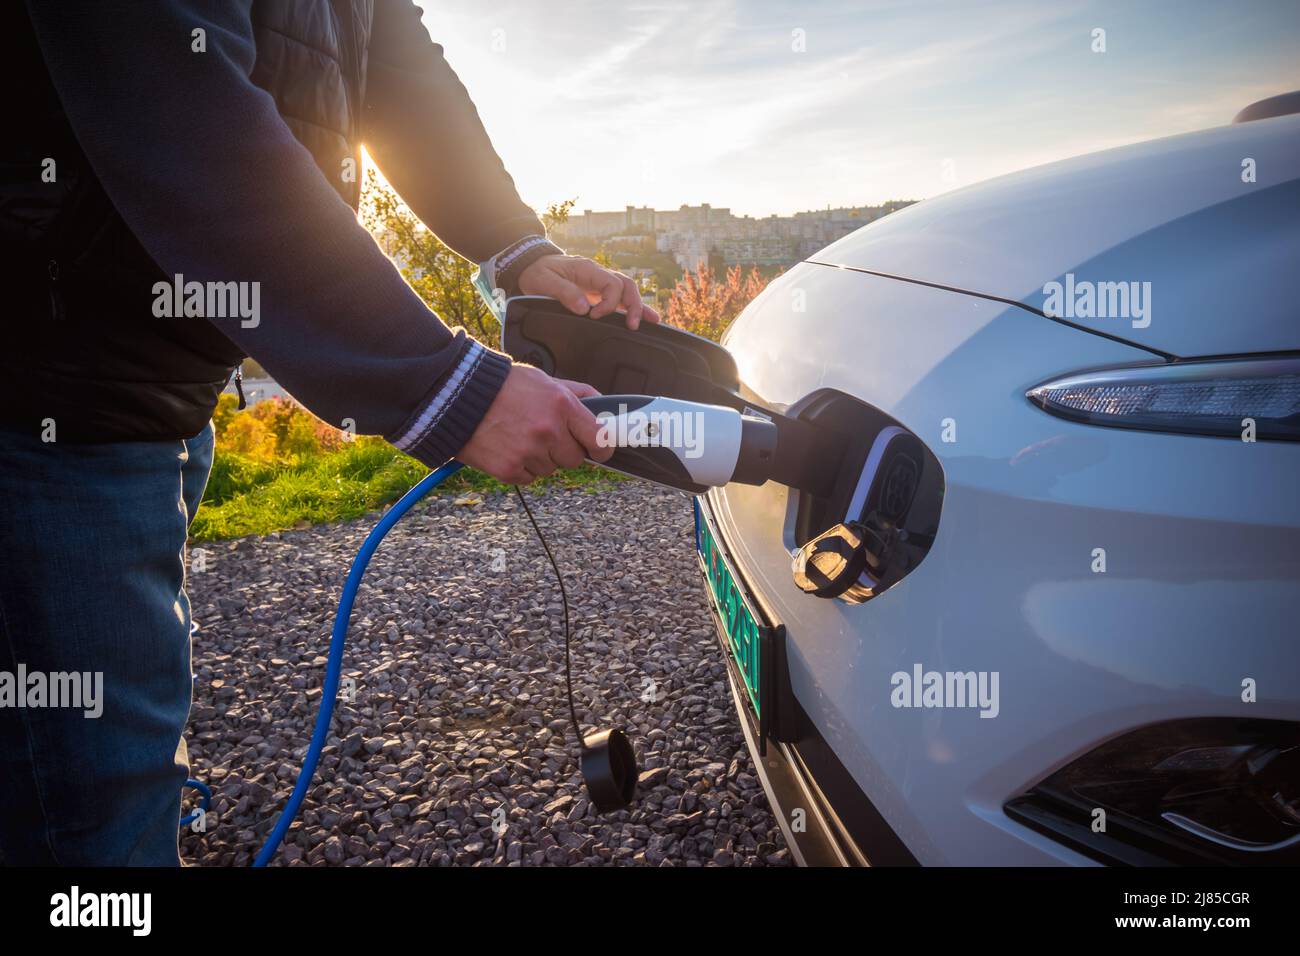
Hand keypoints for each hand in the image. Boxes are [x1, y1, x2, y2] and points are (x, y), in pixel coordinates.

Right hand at [457, 365, 614, 483]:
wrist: (457, 396)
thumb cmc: (501, 385)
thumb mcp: (543, 380)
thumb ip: (575, 393)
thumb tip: (600, 403)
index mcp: (562, 406)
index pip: (600, 439)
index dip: (602, 447)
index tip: (600, 448)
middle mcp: (548, 431)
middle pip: (575, 459)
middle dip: (564, 450)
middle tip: (546, 435)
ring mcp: (529, 452)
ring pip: (551, 469)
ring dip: (541, 458)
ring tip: (520, 436)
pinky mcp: (509, 469)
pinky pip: (529, 477)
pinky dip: (521, 467)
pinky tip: (508, 447)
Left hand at [517, 254, 660, 328]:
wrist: (531, 265)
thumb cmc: (536, 272)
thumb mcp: (543, 281)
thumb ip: (564, 292)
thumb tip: (584, 308)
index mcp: (587, 269)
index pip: (612, 284)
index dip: (609, 302)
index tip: (594, 316)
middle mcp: (597, 274)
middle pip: (626, 285)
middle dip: (633, 305)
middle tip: (632, 325)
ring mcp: (598, 282)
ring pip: (626, 290)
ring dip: (638, 306)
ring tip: (651, 322)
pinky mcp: (597, 291)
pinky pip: (619, 297)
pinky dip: (632, 307)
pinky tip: (644, 317)